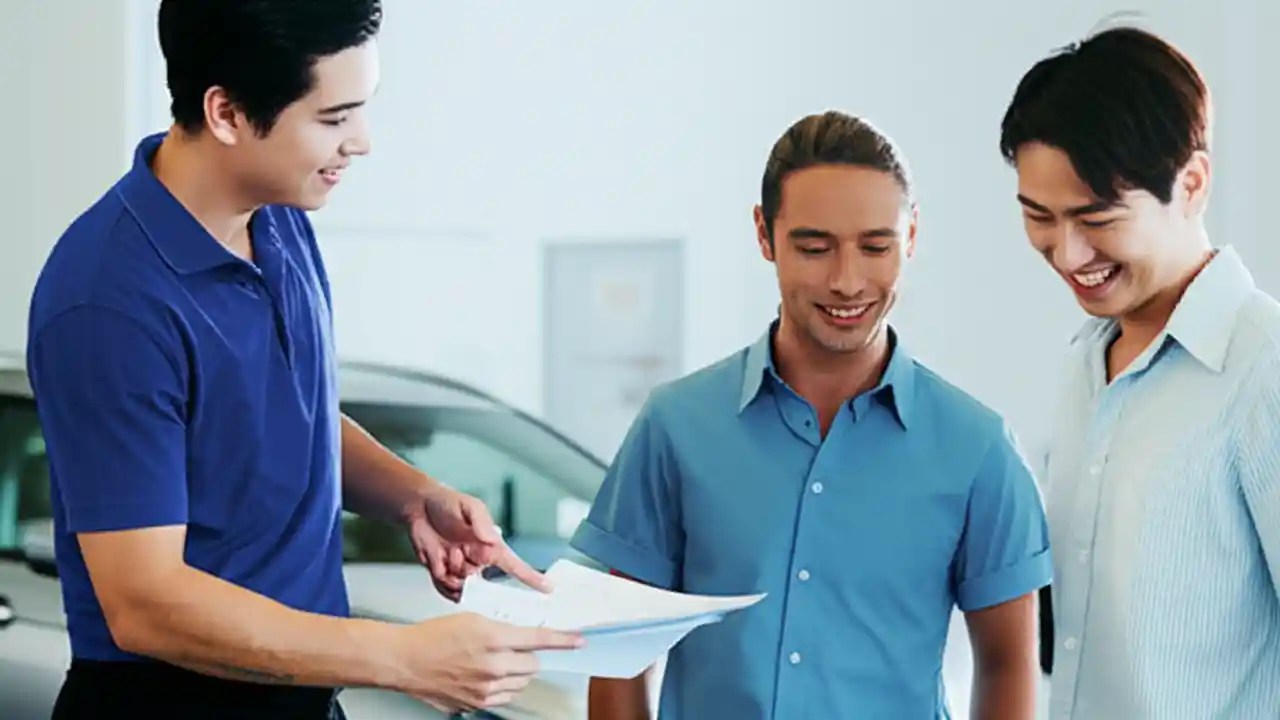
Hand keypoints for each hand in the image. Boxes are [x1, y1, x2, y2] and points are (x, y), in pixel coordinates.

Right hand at [399, 612, 583, 713]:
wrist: (405, 660)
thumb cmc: (433, 636)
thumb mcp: (473, 619)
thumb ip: (502, 628)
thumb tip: (523, 636)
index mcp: (493, 638)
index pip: (538, 639)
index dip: (562, 640)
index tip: (578, 640)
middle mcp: (493, 666)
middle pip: (533, 665)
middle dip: (529, 656)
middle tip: (513, 649)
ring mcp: (485, 689)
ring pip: (521, 683)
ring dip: (517, 673)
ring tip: (495, 662)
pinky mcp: (477, 704)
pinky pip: (504, 697)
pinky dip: (503, 687)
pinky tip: (486, 676)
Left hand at [407, 483, 550, 600]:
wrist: (419, 507)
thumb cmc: (448, 503)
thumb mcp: (469, 506)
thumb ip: (482, 522)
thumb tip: (492, 539)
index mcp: (490, 546)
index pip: (514, 565)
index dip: (531, 578)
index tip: (548, 588)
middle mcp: (478, 561)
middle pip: (485, 584)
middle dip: (470, 573)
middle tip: (458, 551)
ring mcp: (461, 569)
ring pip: (464, 589)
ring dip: (453, 574)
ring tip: (446, 550)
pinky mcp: (443, 574)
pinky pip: (447, 591)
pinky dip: (442, 583)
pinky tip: (439, 563)